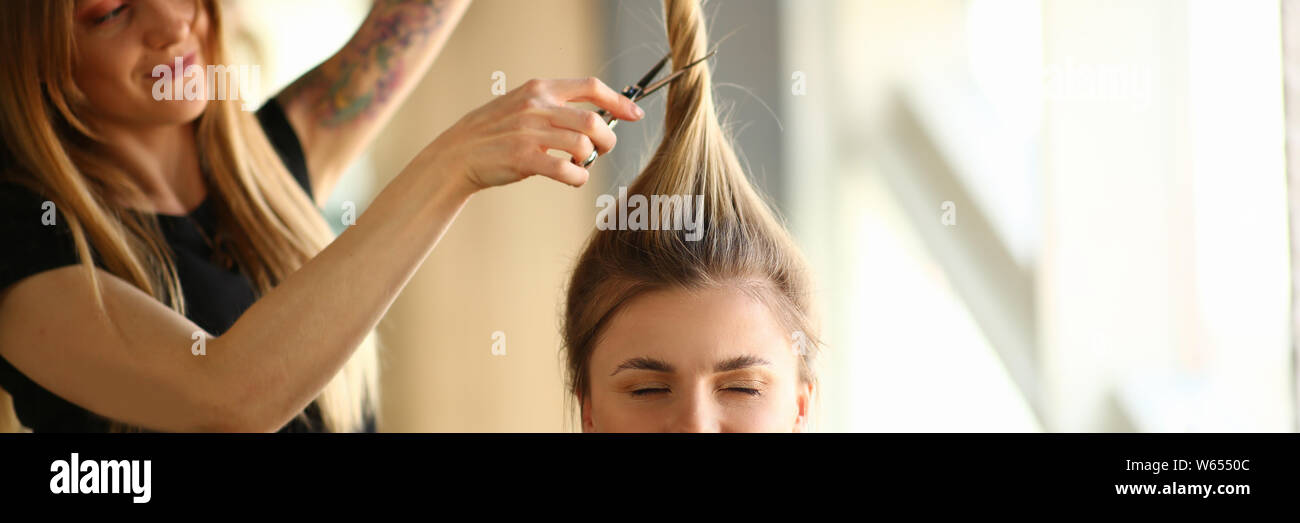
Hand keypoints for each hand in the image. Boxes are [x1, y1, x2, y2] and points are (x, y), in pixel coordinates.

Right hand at [426, 77, 644, 190]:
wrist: (458, 154)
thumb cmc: (496, 133)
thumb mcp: (523, 105)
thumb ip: (554, 107)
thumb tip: (595, 118)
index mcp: (540, 89)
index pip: (590, 87)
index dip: (618, 101)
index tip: (634, 114)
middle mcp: (537, 106)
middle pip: (593, 120)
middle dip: (609, 139)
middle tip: (603, 150)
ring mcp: (530, 132)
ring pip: (583, 146)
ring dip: (591, 160)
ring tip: (581, 166)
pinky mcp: (523, 158)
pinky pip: (566, 170)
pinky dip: (578, 178)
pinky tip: (573, 179)